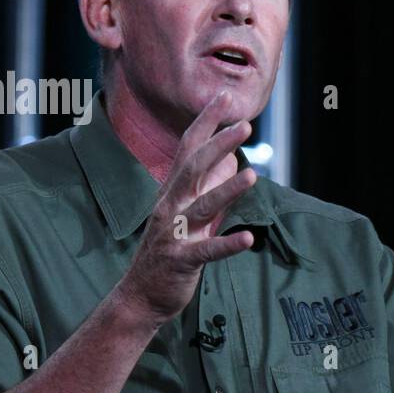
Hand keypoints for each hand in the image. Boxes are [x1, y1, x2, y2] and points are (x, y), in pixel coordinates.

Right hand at [118, 90, 257, 327]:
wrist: (140, 295)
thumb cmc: (169, 252)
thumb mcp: (188, 216)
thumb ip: (208, 191)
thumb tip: (231, 166)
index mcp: (173, 193)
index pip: (189, 149)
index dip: (206, 122)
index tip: (225, 97)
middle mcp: (171, 206)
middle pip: (194, 168)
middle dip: (219, 145)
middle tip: (245, 125)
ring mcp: (174, 233)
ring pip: (202, 206)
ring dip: (227, 191)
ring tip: (253, 177)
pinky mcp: (181, 261)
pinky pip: (206, 251)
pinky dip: (226, 245)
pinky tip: (248, 239)